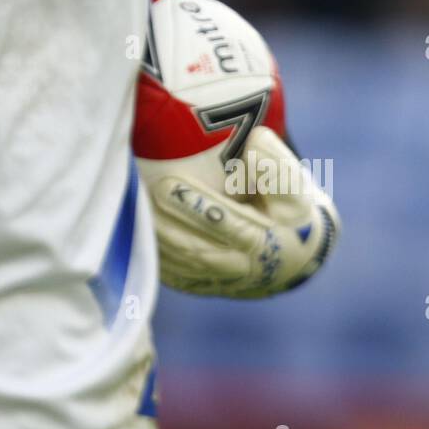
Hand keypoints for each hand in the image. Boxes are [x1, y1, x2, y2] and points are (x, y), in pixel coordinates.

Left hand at [148, 125, 340, 297]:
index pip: (228, 226)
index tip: (168, 183)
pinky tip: (137, 231)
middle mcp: (246, 270)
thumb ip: (275, 163)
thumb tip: (252, 141)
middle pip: (198, 250)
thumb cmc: (291, 208)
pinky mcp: (208, 287)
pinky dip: (156, 256)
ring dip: (155, 239)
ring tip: (132, 208)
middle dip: (165, 224)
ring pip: (184, 265)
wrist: (296, 252)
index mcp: (269, 243)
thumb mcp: (296, 186)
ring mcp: (224, 282)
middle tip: (140, 195)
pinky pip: (177, 276)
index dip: (196, 206)